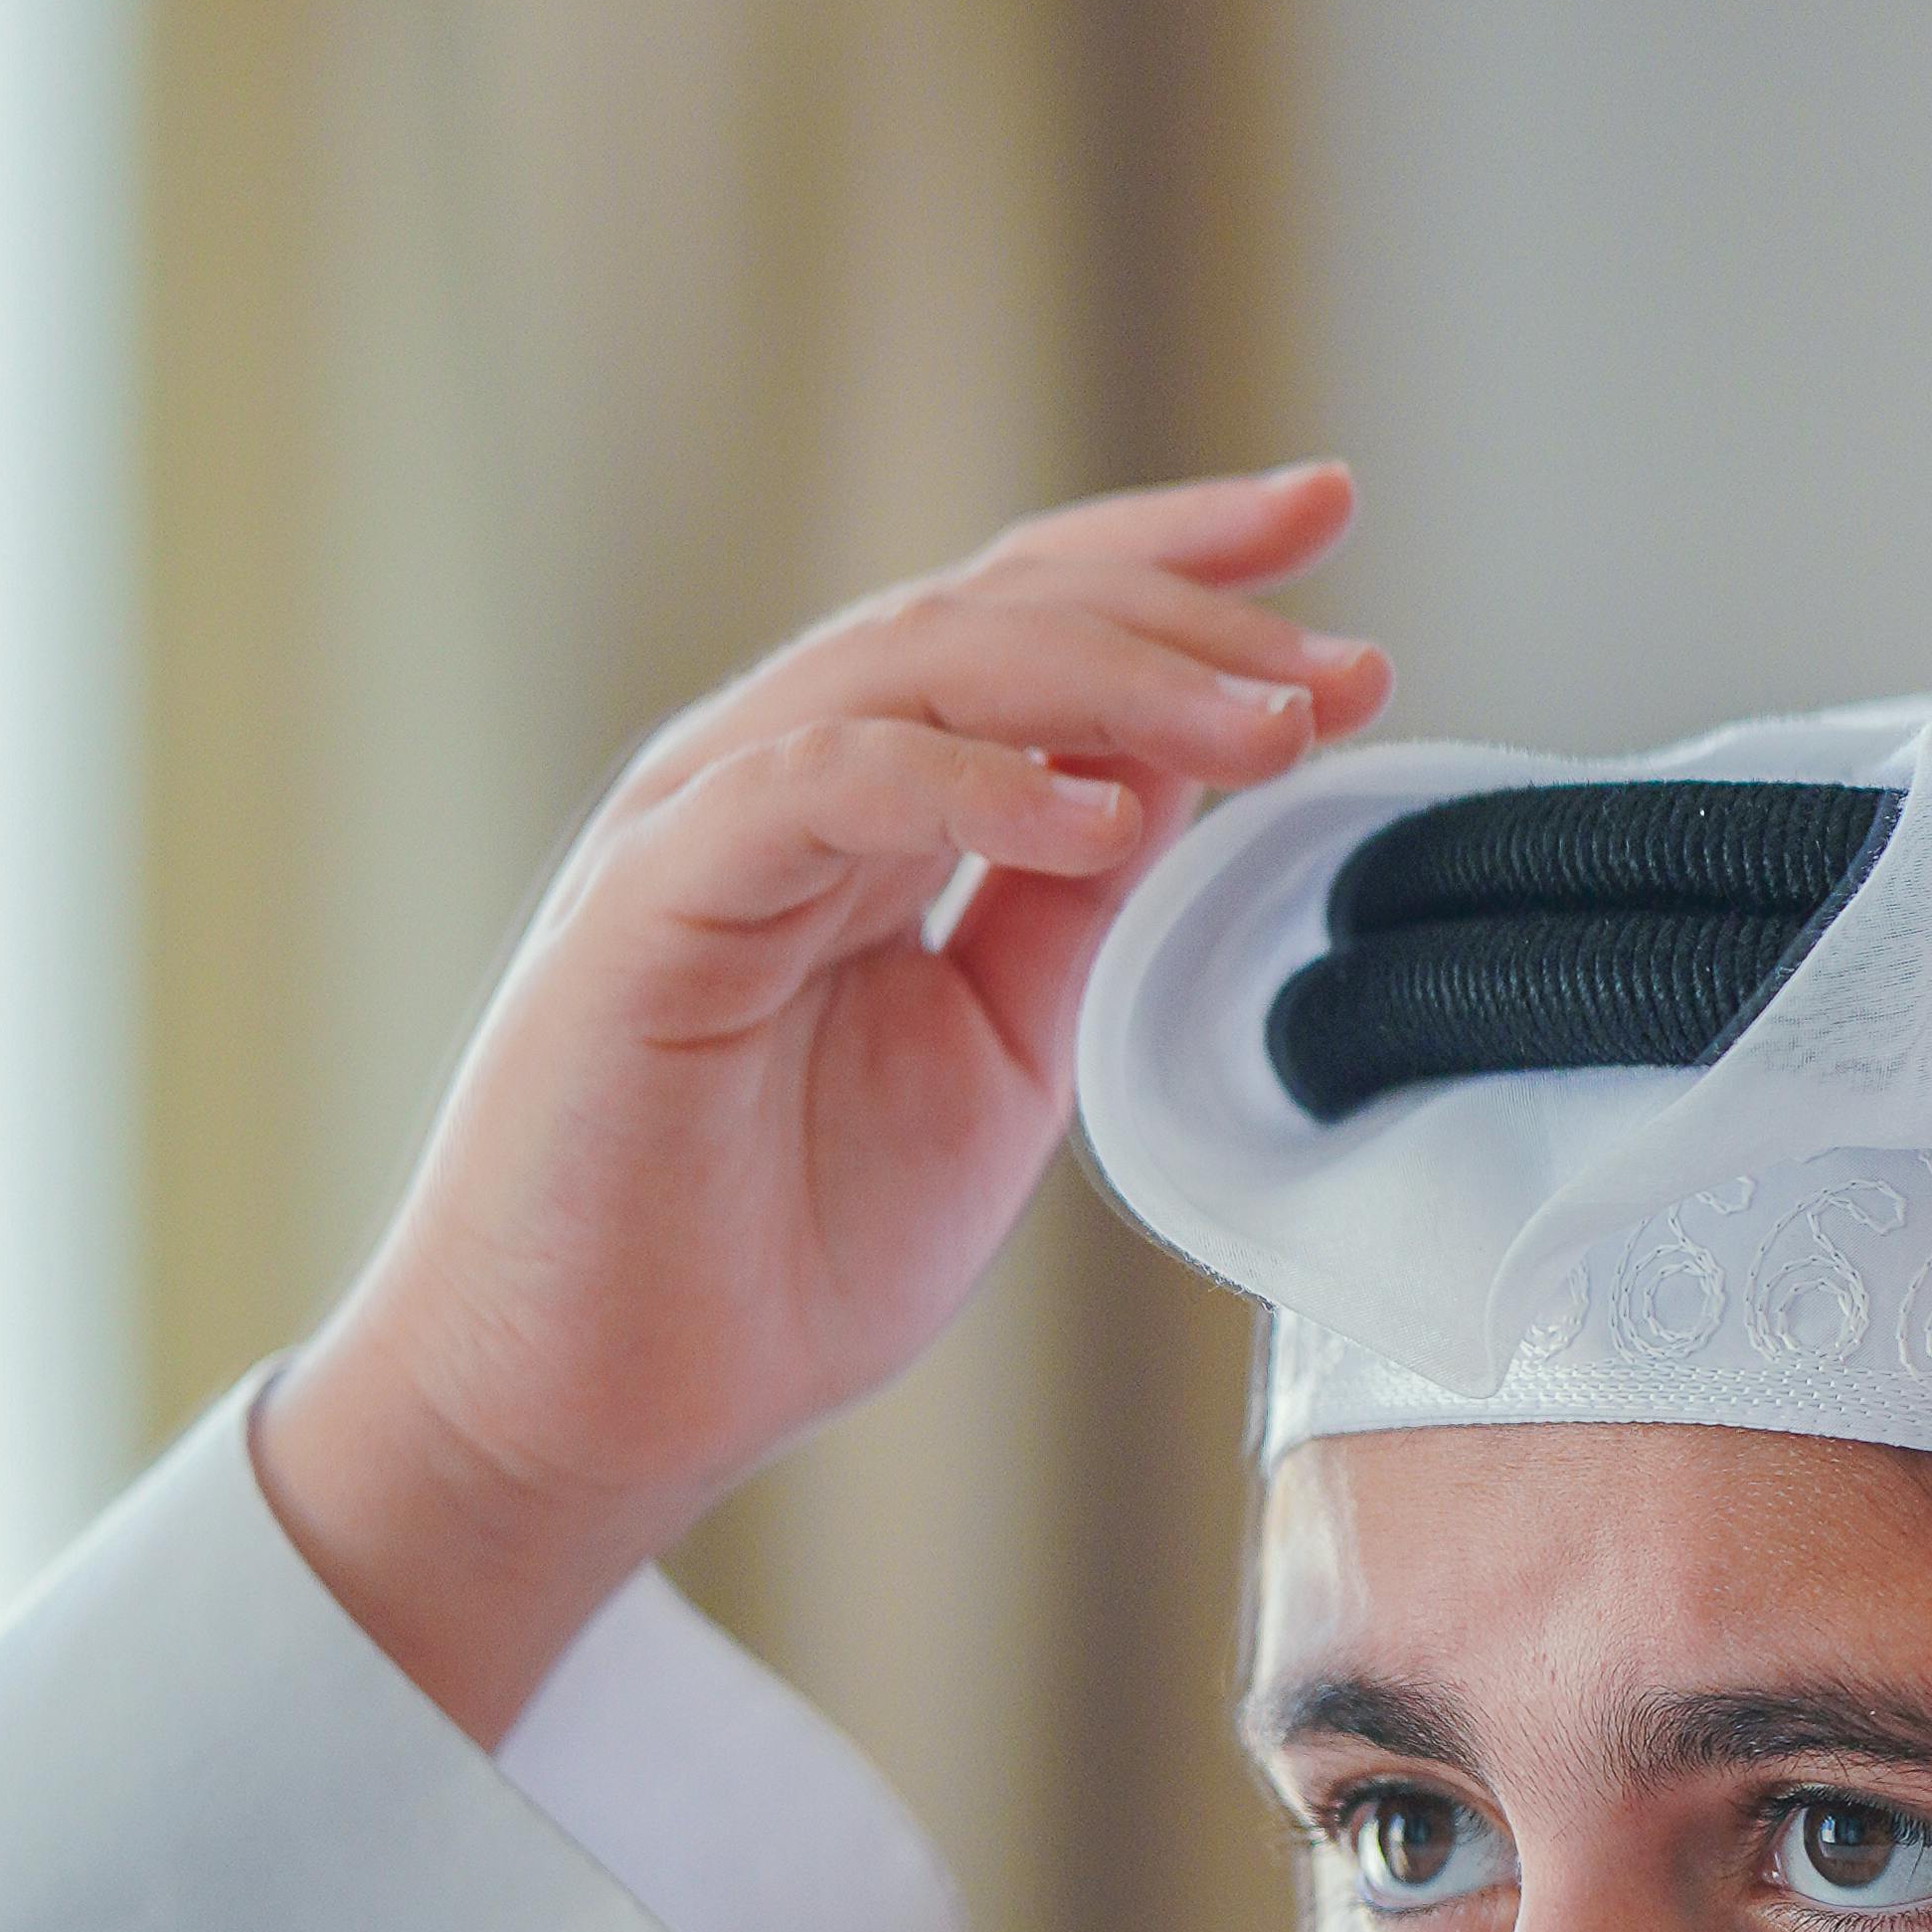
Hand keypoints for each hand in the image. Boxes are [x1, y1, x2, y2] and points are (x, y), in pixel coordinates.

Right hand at [254, 468, 1386, 1746]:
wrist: (589, 1408)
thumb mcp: (997, 1051)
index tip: (1332, 523)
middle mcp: (781, 777)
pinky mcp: (649, 903)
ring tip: (1265, 725)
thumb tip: (1186, 771)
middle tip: (1342, 659)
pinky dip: (969, 781)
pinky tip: (1102, 814)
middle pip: (995, 607)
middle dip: (1188, 608)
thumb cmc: (767, 1250)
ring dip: (1119, 682)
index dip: (1181, 563)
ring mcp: (705, 823)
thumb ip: (1070, 905)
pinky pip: (820, 785)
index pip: (1031, 620)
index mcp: (866, 802)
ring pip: (922, 664)